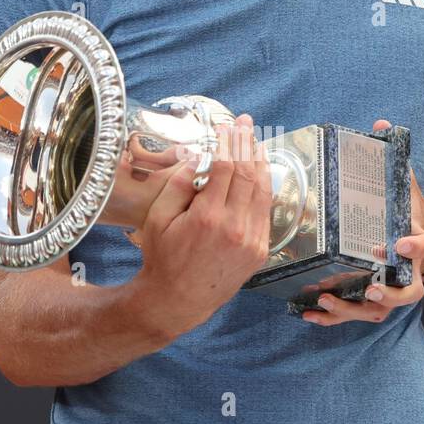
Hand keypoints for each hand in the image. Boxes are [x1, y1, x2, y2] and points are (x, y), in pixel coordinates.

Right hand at [133, 113, 273, 336]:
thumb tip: (199, 157)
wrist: (178, 300)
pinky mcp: (260, 250)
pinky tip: (259, 173)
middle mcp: (235, 227)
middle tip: (244, 123)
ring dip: (260, 162)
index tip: (226, 126)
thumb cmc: (163, 258)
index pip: (225, 166)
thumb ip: (179, 185)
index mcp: (208, 216)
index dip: (228, 142)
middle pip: (248, 173)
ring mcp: (251, 240)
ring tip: (255, 142)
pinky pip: (265, 210)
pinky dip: (264, 188)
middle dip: (246, 144)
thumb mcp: (158, 219)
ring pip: (262, 190)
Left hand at [301, 118, 423, 326]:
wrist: (414, 242)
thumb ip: (393, 159)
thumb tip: (381, 123)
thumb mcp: (402, 185)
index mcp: (417, 244)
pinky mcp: (368, 301)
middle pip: (407, 293)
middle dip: (388, 293)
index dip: (415, 248)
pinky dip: (331, 318)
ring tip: (327, 299)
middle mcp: (406, 273)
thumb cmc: (404, 214)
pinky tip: (308, 312)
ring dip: (351, 309)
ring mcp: (389, 290)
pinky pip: (352, 315)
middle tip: (370, 286)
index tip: (399, 244)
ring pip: (377, 312)